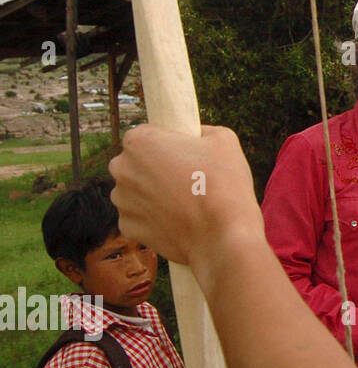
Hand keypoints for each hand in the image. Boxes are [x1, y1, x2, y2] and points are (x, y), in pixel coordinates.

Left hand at [109, 124, 260, 273]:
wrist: (222, 237)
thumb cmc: (224, 184)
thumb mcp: (224, 140)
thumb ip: (201, 130)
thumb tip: (195, 136)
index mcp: (140, 141)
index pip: (146, 133)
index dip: (167, 142)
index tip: (185, 154)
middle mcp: (122, 169)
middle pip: (135, 162)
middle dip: (154, 167)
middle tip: (186, 177)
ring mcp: (122, 200)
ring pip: (135, 190)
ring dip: (153, 193)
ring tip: (185, 201)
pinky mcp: (127, 227)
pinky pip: (138, 216)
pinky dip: (154, 217)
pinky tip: (178, 219)